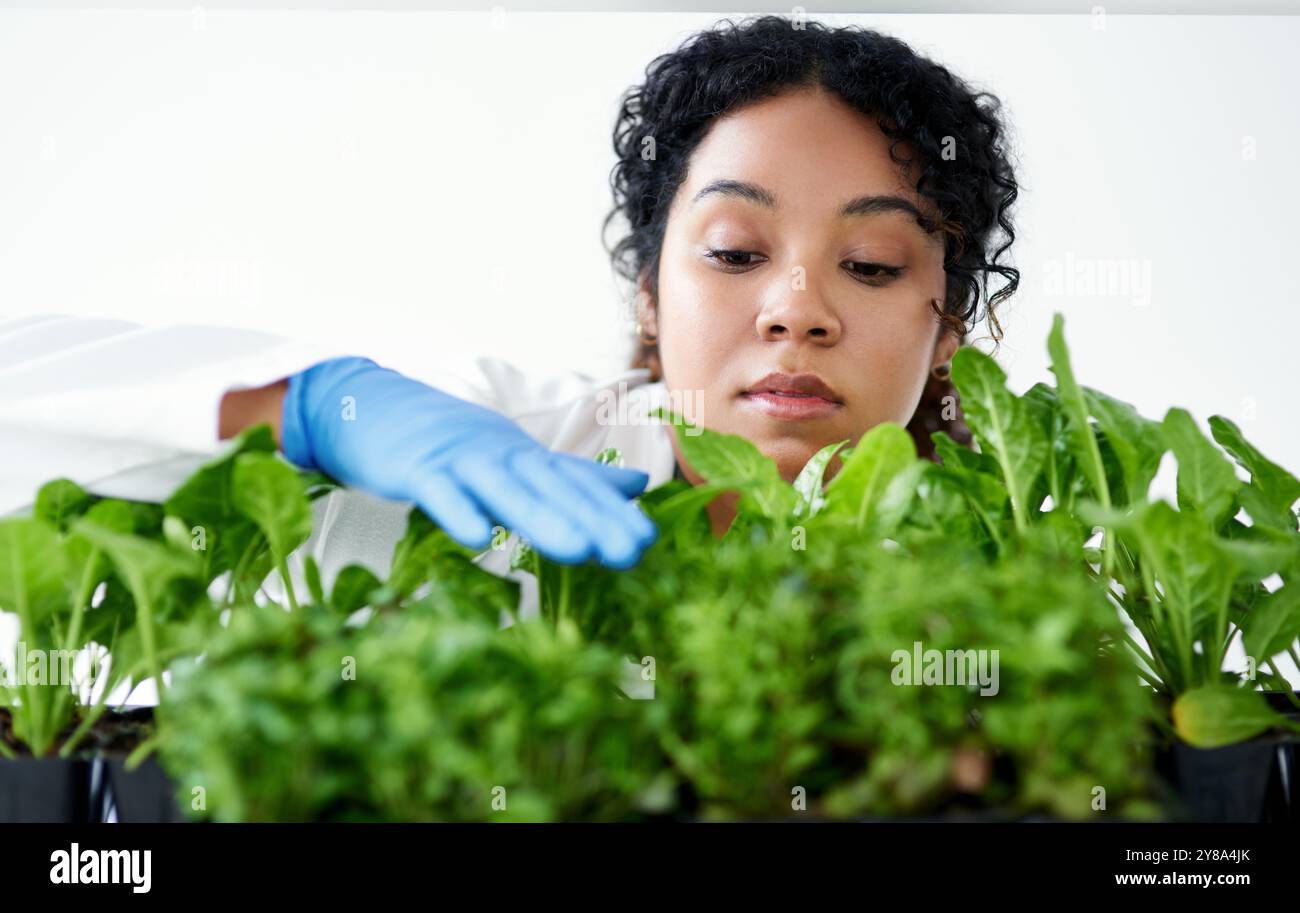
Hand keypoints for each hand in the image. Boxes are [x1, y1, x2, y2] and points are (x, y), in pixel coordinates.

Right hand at [279, 356, 657, 567]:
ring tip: (578, 551)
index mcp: (527, 459)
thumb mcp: (518, 459)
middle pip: (552, 489)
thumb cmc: (451, 444)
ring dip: (541, 519)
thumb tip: (637, 486)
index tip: (648, 542)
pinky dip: (458, 513)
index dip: (611, 513)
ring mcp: (460, 461)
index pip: (576, 486)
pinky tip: (479, 540)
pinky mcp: (417, 470)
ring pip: (505, 491)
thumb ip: (574, 477)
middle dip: (594, 520)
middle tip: (632, 552)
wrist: (374, 405)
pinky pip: (439, 493)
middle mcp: (502, 456)